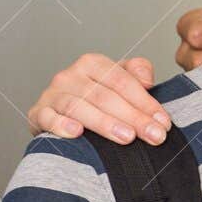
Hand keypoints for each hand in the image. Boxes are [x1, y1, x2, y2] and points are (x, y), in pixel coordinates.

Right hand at [27, 53, 169, 144]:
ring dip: (105, 123)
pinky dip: (61, 125)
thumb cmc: (97, 97)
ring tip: (127, 138)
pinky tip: (77, 133)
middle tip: (154, 136)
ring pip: (80, 107)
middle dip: (134, 117)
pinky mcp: (38, 113)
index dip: (145, 102)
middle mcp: (70, 76)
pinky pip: (48, 118)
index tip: (163, 122)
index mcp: (92, 63)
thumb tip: (147, 80)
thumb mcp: (120, 80)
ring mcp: (52, 95)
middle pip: (105, 96)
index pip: (123, 82)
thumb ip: (137, 73)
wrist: (60, 113)